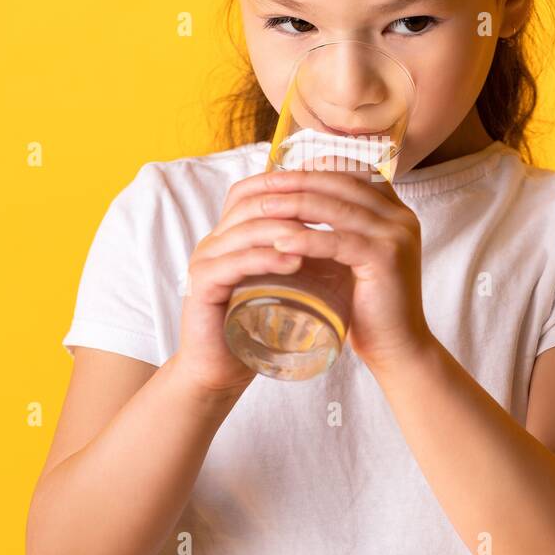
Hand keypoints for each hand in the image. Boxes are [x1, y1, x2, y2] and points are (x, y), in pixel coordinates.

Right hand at [175, 178, 313, 395]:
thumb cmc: (257, 326)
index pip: (254, 189)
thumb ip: (306, 257)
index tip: (332, 194)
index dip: (291, 184)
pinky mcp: (200, 286)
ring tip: (321, 237)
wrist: (221, 370)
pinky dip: (266, 258)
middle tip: (333, 210)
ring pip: (245, 229)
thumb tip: (354, 237)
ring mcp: (205, 261)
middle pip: (250, 201)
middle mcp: (214, 240)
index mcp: (230, 233)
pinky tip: (295, 262)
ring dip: (285, 229)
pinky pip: (234, 262)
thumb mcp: (286, 283)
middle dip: (294, 201)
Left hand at [214, 165, 433, 371]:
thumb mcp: (354, 257)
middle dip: (300, 181)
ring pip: (338, 208)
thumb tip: (293, 206)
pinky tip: (279, 241)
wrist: (398, 348)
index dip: (316, 168)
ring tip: (263, 208)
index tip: (282, 173)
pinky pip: (339, 241)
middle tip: (265, 182)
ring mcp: (397, 236)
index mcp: (395, 212)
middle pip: (343, 183)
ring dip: (296, 205)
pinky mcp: (386, 259)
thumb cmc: (369, 305)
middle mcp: (401, 217)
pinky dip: (306, 239)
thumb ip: (338, 230)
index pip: (353, 173)